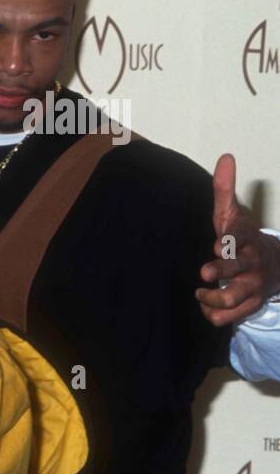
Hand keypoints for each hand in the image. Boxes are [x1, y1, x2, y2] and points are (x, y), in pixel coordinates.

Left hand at [196, 154, 279, 325]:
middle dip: (222, 271)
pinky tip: (207, 307)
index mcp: (246, 239)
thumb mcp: (233, 213)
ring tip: (201, 292)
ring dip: (212, 299)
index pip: (240, 238)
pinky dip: (214, 315)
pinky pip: (229, 317)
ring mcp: (252, 285)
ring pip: (233, 299)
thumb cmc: (243, 237)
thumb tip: (226, 157)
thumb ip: (224, 189)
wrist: (273, 264)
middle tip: (205, 272)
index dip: (230, 241)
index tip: (219, 244)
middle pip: (238, 269)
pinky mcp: (249, 304)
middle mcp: (251, 263)